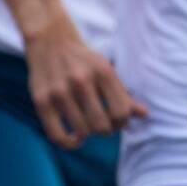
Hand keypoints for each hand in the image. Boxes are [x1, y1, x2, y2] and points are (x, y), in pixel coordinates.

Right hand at [25, 26, 147, 148]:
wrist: (50, 41)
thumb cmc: (84, 60)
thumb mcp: (106, 70)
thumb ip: (124, 94)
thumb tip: (144, 115)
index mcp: (103, 71)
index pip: (122, 111)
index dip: (123, 122)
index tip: (117, 120)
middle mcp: (81, 81)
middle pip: (102, 125)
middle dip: (107, 130)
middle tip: (103, 125)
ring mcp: (59, 91)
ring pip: (82, 131)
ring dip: (88, 135)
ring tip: (88, 128)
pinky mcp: (41, 101)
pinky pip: (57, 136)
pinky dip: (69, 144)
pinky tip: (75, 138)